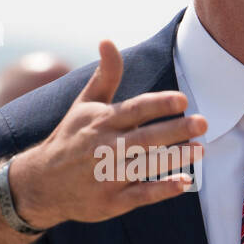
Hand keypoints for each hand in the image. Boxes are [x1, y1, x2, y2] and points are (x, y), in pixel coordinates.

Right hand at [8, 41, 205, 229]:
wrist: (41, 184)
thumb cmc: (71, 138)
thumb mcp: (84, 105)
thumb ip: (105, 76)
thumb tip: (108, 40)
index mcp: (100, 122)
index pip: (133, 110)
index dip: (157, 104)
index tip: (182, 100)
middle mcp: (104, 148)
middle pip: (144, 138)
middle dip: (175, 130)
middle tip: (202, 123)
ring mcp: (107, 177)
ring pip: (145, 167)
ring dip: (174, 159)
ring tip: (200, 150)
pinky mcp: (111, 202)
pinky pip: (140, 196)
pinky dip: (162, 190)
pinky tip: (183, 182)